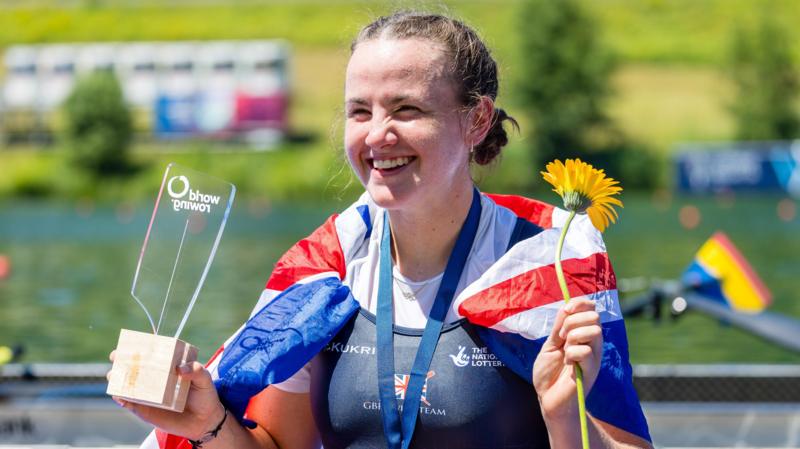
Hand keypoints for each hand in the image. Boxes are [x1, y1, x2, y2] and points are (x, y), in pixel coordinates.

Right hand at [107, 351, 224, 439]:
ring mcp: (147, 393)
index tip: (129, 343)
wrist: (203, 421)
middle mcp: (154, 377)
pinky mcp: (143, 408)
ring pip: (126, 383)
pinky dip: (121, 397)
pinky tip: (119, 394)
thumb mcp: (204, 379)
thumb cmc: (204, 395)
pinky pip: (128, 402)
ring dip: (117, 378)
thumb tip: (179, 369)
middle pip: (133, 366)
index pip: (150, 353)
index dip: (137, 346)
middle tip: (117, 357)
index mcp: (166, 366)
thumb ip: (196, 370)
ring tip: (115, 375)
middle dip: (121, 360)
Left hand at [532, 298, 602, 419]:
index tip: (565, 311)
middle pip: (594, 316)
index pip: (591, 308)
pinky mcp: (592, 369)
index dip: (579, 304)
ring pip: (593, 330)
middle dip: (572, 321)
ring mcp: (594, 356)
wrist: (547, 398)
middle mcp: (593, 342)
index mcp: (583, 333)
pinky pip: (586, 350)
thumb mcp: (551, 344)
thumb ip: (559, 327)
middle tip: (561, 337)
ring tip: (564, 350)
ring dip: (573, 336)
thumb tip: (566, 306)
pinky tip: (568, 364)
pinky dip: (572, 354)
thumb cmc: (549, 373)